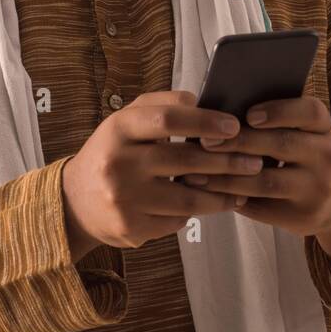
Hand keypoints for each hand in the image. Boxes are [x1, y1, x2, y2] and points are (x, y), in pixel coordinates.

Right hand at [61, 90, 264, 257]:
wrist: (75, 201)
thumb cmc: (113, 151)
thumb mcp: (127, 120)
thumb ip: (163, 105)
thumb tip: (203, 102)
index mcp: (118, 128)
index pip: (167, 119)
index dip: (205, 121)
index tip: (234, 126)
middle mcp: (118, 163)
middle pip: (185, 161)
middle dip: (227, 161)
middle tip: (255, 160)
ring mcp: (123, 200)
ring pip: (188, 199)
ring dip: (222, 193)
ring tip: (243, 186)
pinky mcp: (131, 228)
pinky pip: (177, 220)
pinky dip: (199, 213)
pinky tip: (214, 204)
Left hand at [182, 96, 330, 239]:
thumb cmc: (304, 154)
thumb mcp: (303, 133)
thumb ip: (275, 120)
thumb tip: (221, 112)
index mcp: (324, 128)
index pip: (310, 112)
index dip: (279, 111)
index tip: (248, 114)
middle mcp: (328, 157)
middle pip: (281, 145)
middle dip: (239, 142)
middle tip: (205, 141)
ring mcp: (318, 189)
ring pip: (266, 180)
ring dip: (226, 176)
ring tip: (194, 171)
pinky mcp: (302, 216)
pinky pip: (261, 207)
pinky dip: (232, 198)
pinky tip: (208, 193)